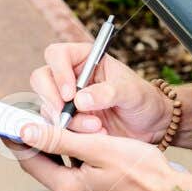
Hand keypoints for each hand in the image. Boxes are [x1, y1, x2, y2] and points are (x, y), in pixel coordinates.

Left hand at [14, 122, 191, 190]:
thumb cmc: (146, 172)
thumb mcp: (100, 148)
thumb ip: (60, 139)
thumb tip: (25, 132)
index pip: (31, 162)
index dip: (20, 140)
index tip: (11, 124)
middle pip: (50, 171)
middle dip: (50, 147)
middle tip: (50, 123)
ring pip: (70, 180)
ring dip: (72, 160)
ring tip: (84, 139)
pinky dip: (88, 174)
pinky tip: (103, 162)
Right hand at [29, 40, 171, 142]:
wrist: (149, 126)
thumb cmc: (142, 100)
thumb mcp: (131, 92)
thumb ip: (108, 92)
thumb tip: (80, 99)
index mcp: (85, 58)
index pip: (57, 55)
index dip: (59, 72)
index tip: (70, 94)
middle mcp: (70, 77)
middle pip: (41, 79)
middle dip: (52, 100)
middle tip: (68, 117)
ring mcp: (66, 100)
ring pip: (48, 107)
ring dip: (68, 121)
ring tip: (97, 127)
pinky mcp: (67, 121)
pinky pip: (56, 127)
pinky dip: (72, 134)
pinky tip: (95, 136)